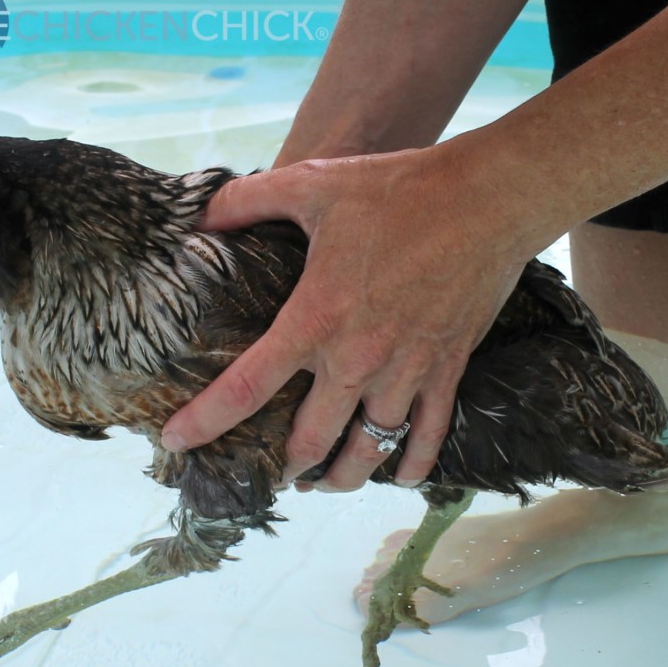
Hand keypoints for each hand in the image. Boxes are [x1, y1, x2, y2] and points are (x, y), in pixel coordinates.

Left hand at [160, 147, 528, 490]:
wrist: (490, 198)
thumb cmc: (400, 190)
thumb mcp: (314, 183)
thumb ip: (250, 200)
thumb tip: (202, 214)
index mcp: (315, 319)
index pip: (246, 388)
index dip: (205, 422)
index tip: (176, 442)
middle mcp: (356, 360)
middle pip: (308, 442)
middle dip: (283, 468)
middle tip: (269, 474)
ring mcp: (406, 372)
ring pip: (366, 453)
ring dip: (339, 478)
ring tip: (320, 483)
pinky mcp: (446, 372)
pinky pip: (427, 438)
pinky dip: (409, 466)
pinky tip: (395, 476)